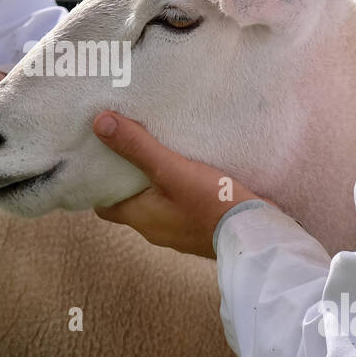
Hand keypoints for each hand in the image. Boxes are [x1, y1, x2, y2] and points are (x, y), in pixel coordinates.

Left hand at [90, 112, 263, 256]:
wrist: (257, 233)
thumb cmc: (211, 204)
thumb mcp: (171, 169)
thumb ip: (137, 147)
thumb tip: (99, 123)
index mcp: (140, 218)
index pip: (104, 206)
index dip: (99, 184)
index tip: (101, 159)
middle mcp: (155, 228)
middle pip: (130, 201)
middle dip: (127, 178)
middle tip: (128, 147)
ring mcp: (179, 230)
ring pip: (156, 202)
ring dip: (154, 182)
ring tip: (157, 151)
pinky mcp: (200, 226)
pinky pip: (180, 205)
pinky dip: (177, 188)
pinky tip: (189, 168)